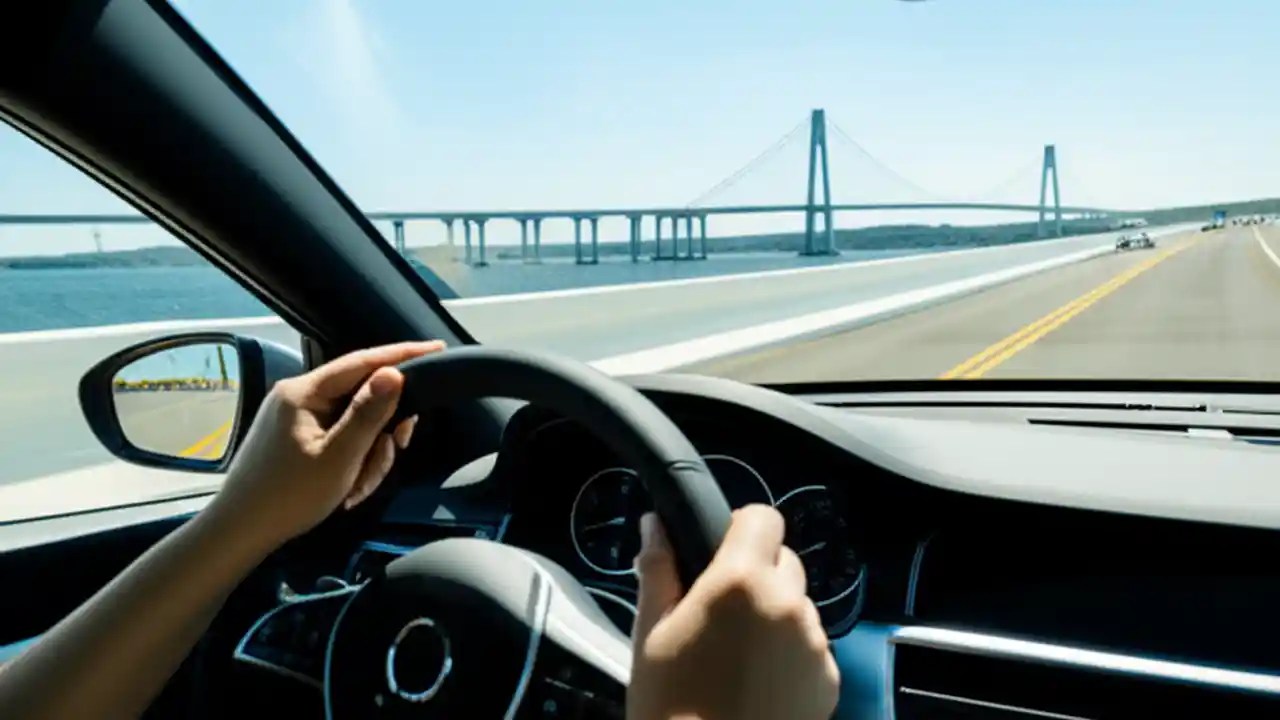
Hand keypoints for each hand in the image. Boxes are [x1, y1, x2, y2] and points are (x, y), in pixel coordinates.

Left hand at [206, 341, 445, 552]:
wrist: (240, 531)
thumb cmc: (288, 496)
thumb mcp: (338, 457)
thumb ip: (368, 414)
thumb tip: (395, 373)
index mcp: (304, 392)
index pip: (362, 361)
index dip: (402, 354)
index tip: (437, 348)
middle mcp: (299, 395)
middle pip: (362, 395)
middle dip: (383, 428)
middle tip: (395, 450)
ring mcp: (296, 416)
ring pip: (355, 421)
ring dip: (368, 453)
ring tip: (360, 486)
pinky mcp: (296, 436)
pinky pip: (339, 436)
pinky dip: (353, 459)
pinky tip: (350, 486)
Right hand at [628, 506, 839, 719]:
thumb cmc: (667, 705)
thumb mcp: (650, 634)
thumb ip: (659, 569)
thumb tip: (657, 523)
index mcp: (741, 581)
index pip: (763, 518)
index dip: (740, 529)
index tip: (717, 553)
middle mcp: (789, 604)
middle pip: (784, 561)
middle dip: (756, 574)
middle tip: (719, 612)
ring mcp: (815, 644)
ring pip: (798, 606)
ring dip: (775, 615)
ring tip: (737, 656)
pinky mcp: (829, 680)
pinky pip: (810, 647)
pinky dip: (789, 654)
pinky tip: (758, 684)